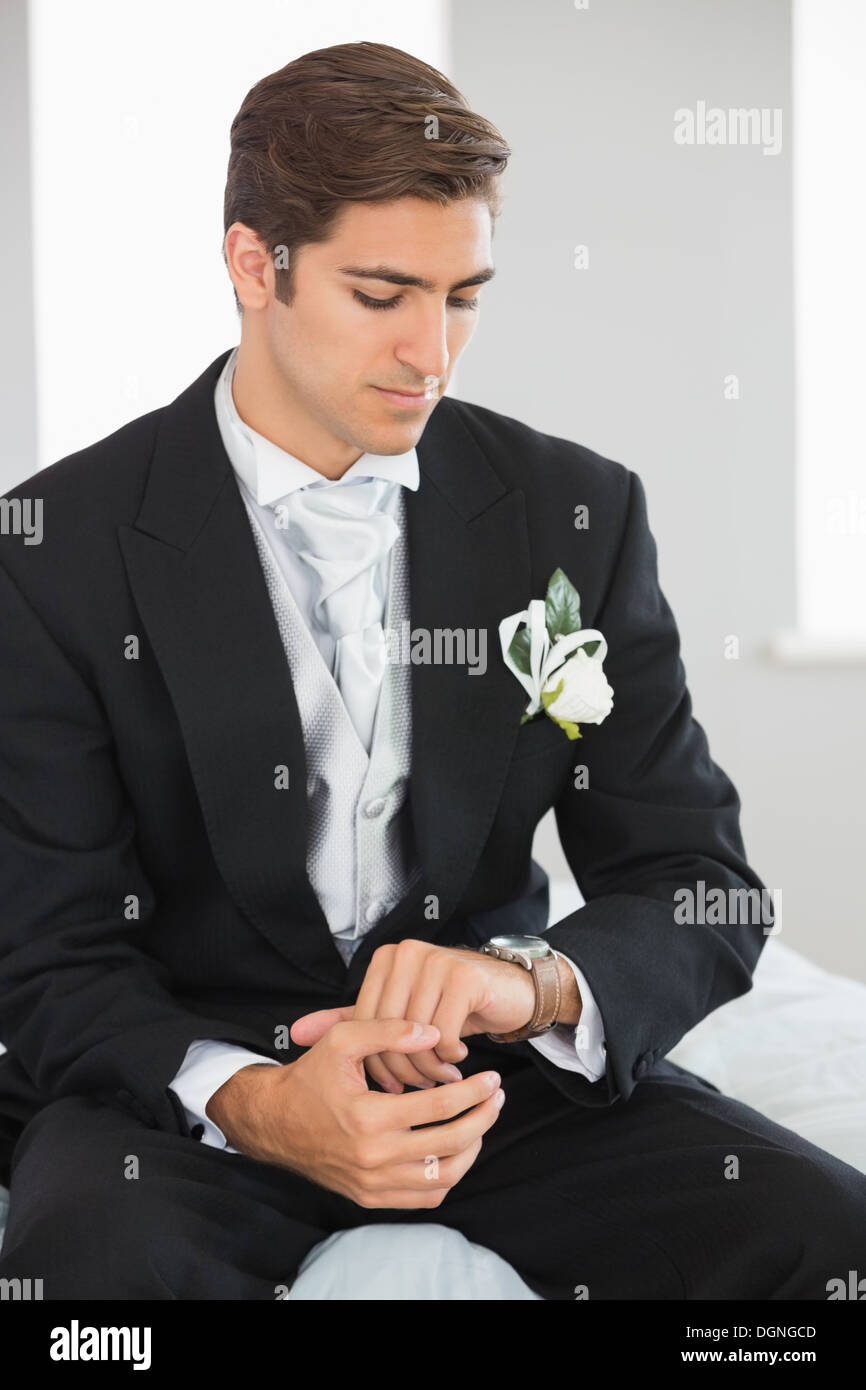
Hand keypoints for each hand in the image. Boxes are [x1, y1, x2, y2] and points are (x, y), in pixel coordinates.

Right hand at [206, 1017, 504, 1208]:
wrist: (274, 1122)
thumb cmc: (310, 1077)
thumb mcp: (341, 1039)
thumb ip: (388, 1030)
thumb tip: (433, 1033)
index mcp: (368, 1118)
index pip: (440, 1107)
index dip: (474, 1091)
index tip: (492, 1078)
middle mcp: (373, 1158)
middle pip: (451, 1143)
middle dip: (483, 1118)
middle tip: (497, 1097)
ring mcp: (373, 1184)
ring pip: (444, 1177)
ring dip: (473, 1149)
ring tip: (481, 1121)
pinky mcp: (371, 1198)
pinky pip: (425, 1198)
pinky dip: (448, 1176)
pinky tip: (456, 1149)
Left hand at [292, 938, 555, 1091]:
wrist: (509, 991)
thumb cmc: (450, 1006)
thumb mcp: (398, 1012)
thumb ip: (350, 1022)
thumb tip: (296, 1033)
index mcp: (385, 960)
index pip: (364, 1024)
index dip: (375, 1063)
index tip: (391, 1086)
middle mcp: (406, 954)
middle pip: (387, 1031)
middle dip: (402, 1070)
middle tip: (419, 1090)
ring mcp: (435, 960)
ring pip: (415, 1036)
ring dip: (428, 1069)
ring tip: (442, 1078)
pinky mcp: (463, 976)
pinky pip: (444, 1033)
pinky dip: (450, 1056)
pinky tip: (459, 1057)